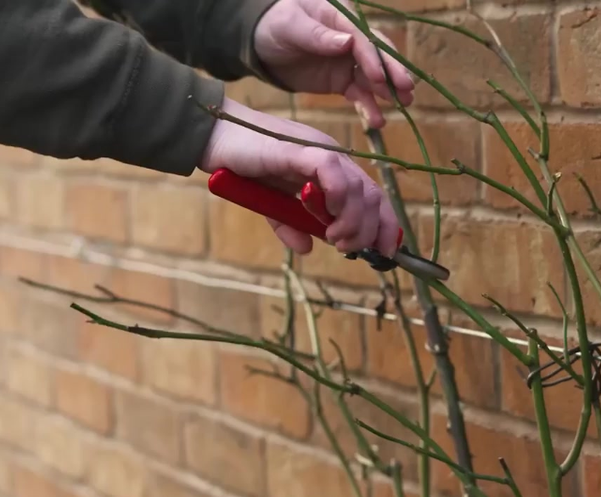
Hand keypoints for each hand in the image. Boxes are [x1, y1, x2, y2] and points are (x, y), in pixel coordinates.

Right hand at [199, 97, 399, 256]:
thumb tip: (308, 249)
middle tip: (349, 248)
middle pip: (374, 195)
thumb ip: (292, 226)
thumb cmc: (244, 169)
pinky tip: (329, 215)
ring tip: (337, 239)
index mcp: (333, 170)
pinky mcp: (301, 149)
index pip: (373, 197)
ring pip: (359, 186)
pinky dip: (338, 194)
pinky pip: (331, 170)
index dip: (385, 225)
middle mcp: (334, 158)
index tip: (385, 252)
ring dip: (354, 220)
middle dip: (370, 229)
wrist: (215, 140)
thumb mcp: (272, 207)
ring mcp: (320, 151)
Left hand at [253, 0, 414, 127]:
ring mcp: (349, 60)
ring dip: (388, 93)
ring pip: (374, 77)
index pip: (362, 37)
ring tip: (402, 108)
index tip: (380, 78)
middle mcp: (352, 37)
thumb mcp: (290, 25)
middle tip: (407, 91)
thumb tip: (347, 41)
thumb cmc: (274, 24)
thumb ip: (317, 35)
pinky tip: (377, 121)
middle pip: (378, 55)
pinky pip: (360, 94)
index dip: (373, 58)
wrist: (259, 43)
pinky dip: (369, 107)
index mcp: (341, 16)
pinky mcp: (343, 80)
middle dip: (393, 73)